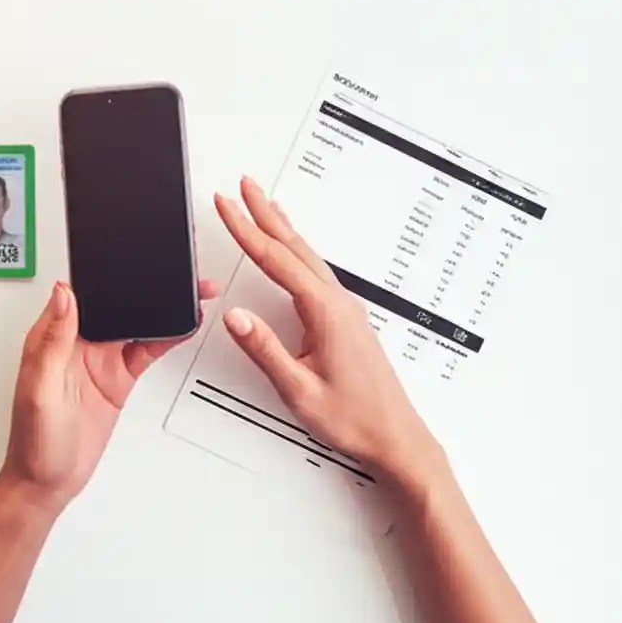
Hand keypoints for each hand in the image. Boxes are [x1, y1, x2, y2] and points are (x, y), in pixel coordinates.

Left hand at [2, 280, 219, 509]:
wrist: (47, 482)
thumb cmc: (33, 441)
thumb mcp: (39, 387)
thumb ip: (53, 340)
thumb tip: (63, 294)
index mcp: (52, 336)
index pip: (81, 292)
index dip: (105, 272)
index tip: (129, 258)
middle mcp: (77, 342)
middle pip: (115, 302)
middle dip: (143, 284)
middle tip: (175, 270)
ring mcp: (99, 359)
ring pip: (135, 321)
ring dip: (160, 306)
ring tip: (189, 291)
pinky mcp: (117, 378)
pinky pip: (146, 349)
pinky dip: (167, 336)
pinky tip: (184, 325)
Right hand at [215, 177, 441, 485]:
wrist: (395, 437)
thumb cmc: (355, 418)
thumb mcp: (298, 389)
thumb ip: (264, 350)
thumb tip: (235, 317)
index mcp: (325, 313)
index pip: (275, 260)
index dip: (246, 229)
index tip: (226, 205)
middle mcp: (338, 304)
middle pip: (293, 246)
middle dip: (264, 213)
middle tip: (243, 185)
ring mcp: (344, 310)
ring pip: (305, 256)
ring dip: (281, 227)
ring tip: (263, 205)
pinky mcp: (345, 320)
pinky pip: (314, 272)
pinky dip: (295, 251)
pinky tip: (291, 250)